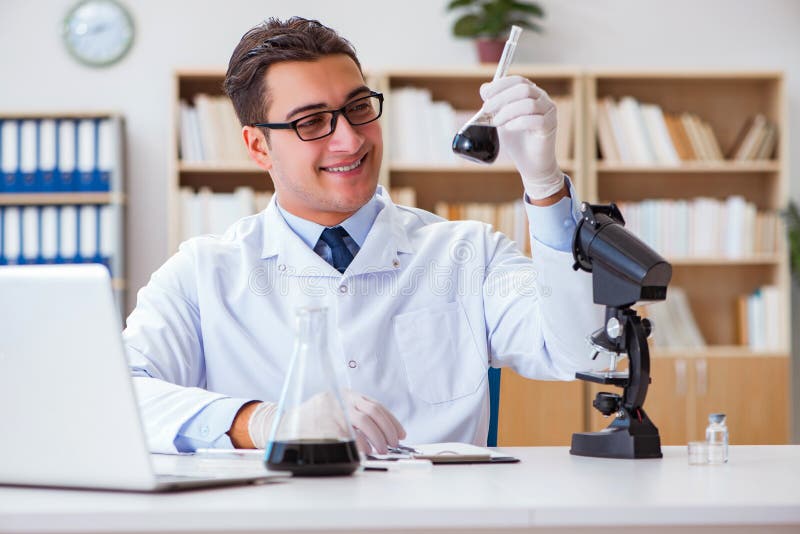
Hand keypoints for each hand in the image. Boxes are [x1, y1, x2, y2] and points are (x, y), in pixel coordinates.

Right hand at [247, 390, 405, 453]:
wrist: (286, 424)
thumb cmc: (315, 421)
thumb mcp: (337, 411)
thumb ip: (356, 416)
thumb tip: (385, 434)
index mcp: (346, 394)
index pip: (375, 405)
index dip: (391, 421)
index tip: (401, 434)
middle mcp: (340, 398)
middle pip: (371, 412)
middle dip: (386, 431)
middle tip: (392, 445)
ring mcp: (331, 409)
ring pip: (362, 420)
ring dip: (376, 438)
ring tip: (381, 450)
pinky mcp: (322, 421)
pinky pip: (346, 432)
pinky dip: (358, 443)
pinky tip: (364, 451)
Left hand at [480, 75, 564, 199]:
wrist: (530, 163)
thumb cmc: (517, 140)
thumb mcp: (502, 118)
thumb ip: (496, 104)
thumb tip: (484, 88)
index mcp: (532, 94)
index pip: (518, 80)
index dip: (501, 85)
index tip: (485, 94)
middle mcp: (543, 99)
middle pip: (523, 89)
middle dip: (501, 98)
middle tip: (486, 109)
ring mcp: (549, 112)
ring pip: (528, 104)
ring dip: (508, 112)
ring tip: (497, 122)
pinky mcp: (550, 127)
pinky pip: (535, 120)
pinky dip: (518, 122)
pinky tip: (509, 128)